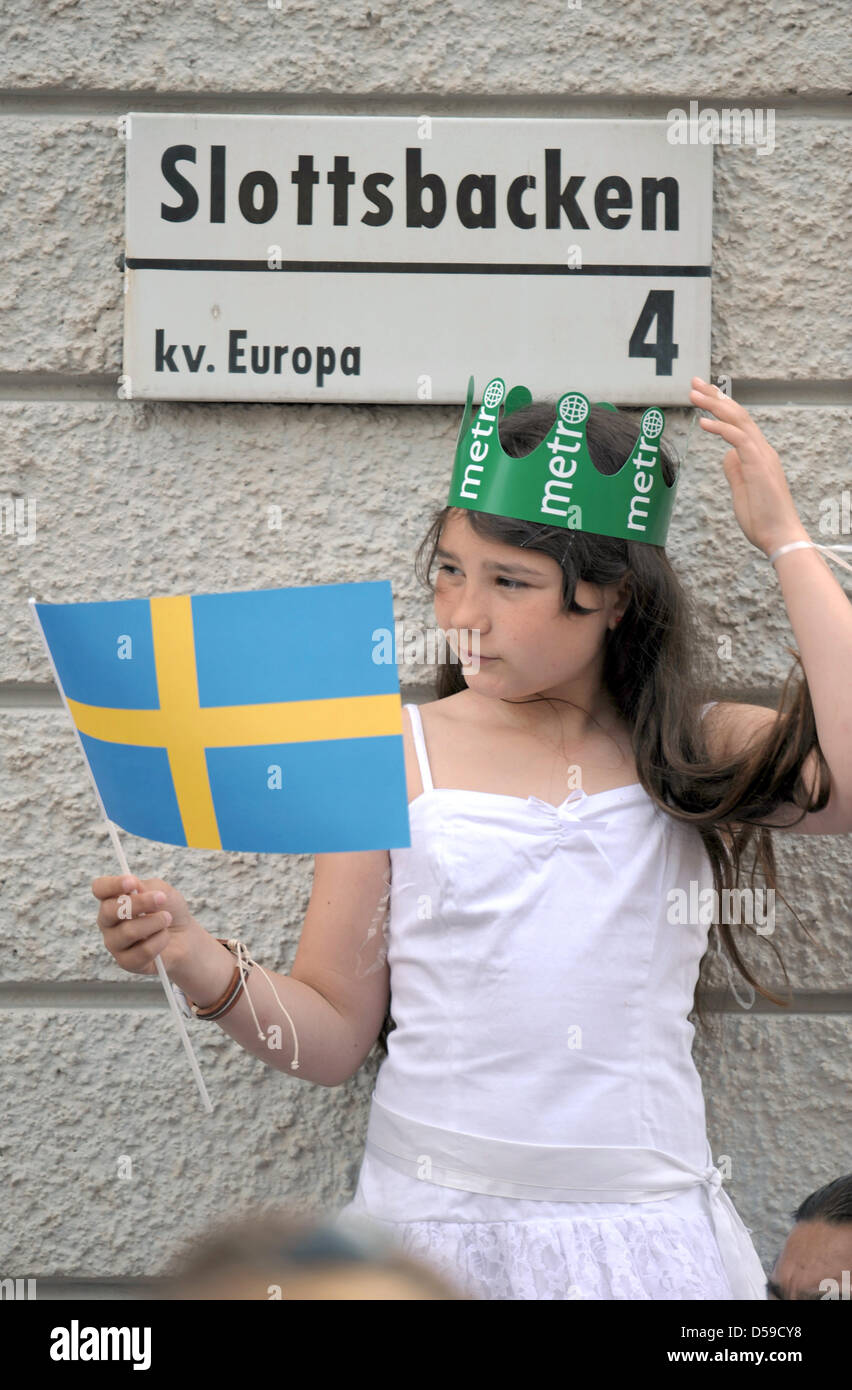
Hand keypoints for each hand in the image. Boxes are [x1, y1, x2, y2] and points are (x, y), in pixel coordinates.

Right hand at [92, 874, 201, 976]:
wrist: (186, 936)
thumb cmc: (169, 910)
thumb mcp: (162, 891)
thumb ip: (147, 888)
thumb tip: (134, 890)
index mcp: (112, 899)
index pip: (100, 888)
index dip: (112, 884)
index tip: (132, 882)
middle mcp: (108, 922)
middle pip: (109, 910)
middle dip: (139, 902)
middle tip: (161, 898)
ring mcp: (114, 943)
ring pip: (128, 931)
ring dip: (155, 922)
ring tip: (167, 919)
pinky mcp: (126, 962)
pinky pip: (143, 951)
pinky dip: (160, 940)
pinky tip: (165, 937)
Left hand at [689, 377, 808, 555]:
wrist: (779, 536)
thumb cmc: (762, 519)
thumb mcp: (741, 491)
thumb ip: (735, 471)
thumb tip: (725, 455)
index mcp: (757, 455)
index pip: (737, 423)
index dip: (720, 406)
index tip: (701, 394)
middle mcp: (761, 450)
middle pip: (737, 414)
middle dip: (715, 396)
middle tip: (694, 382)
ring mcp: (762, 456)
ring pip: (738, 420)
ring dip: (715, 406)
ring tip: (694, 395)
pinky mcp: (759, 465)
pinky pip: (738, 439)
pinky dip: (721, 428)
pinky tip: (703, 422)